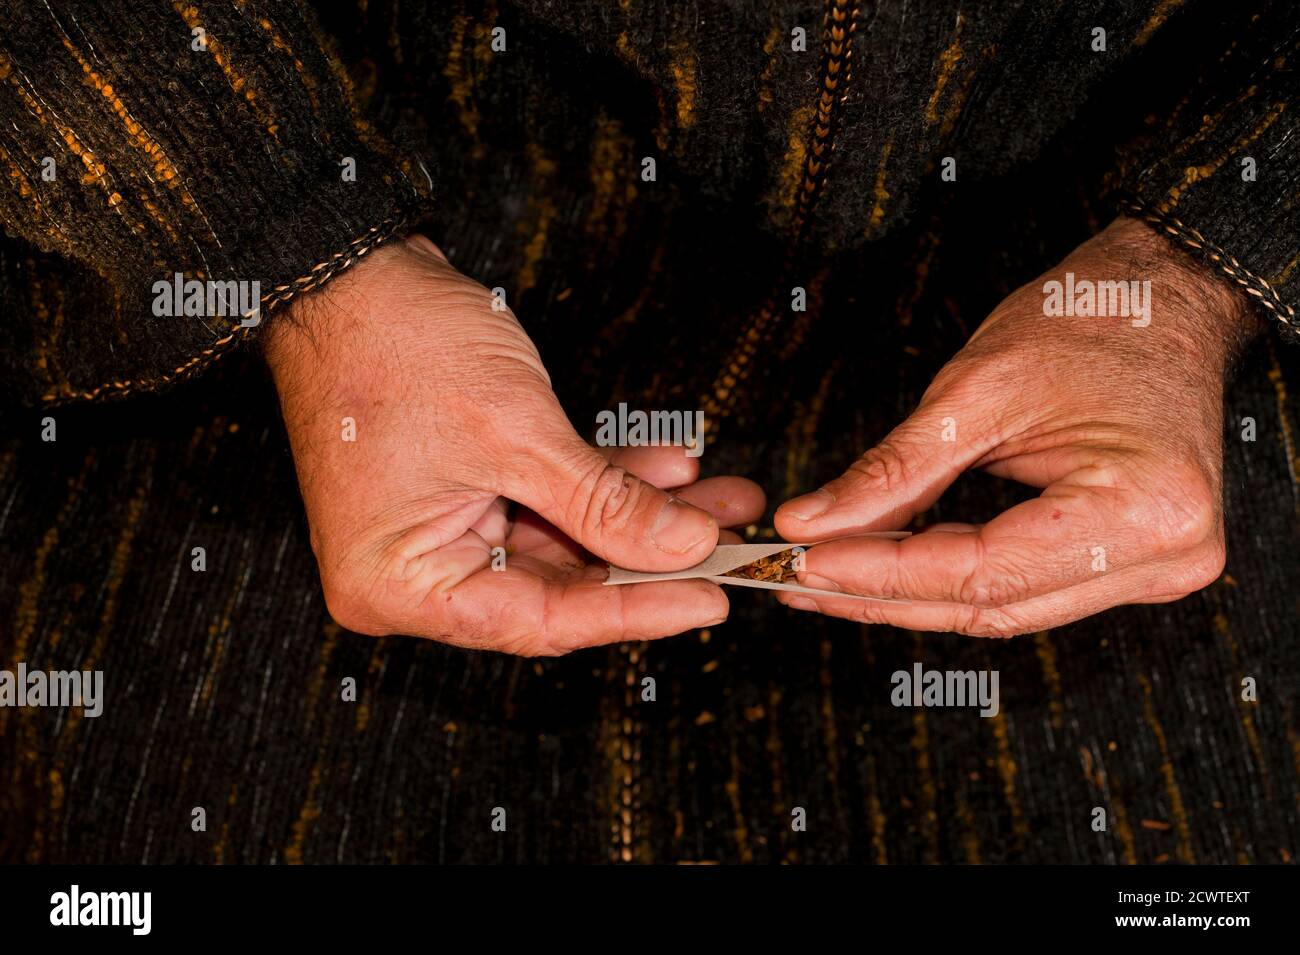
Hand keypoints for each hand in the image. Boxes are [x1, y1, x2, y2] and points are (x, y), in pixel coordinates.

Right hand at [265, 234, 763, 653]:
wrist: (346, 267)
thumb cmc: (393, 343)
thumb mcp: (516, 432)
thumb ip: (604, 503)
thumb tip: (683, 548)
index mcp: (399, 584)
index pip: (540, 623)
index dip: (634, 612)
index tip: (709, 600)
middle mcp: (413, 571)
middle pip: (556, 588)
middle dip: (649, 557)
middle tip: (727, 545)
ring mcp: (437, 529)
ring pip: (562, 543)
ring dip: (637, 516)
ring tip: (716, 499)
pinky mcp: (460, 491)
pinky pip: (544, 502)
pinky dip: (600, 484)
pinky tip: (666, 468)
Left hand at [774, 216, 1257, 635]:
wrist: (1166, 299)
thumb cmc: (1096, 319)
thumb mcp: (978, 390)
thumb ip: (893, 472)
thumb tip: (812, 523)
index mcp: (1144, 508)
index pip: (983, 571)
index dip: (881, 573)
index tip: (806, 561)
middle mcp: (1164, 555)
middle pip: (991, 605)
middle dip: (883, 594)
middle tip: (798, 578)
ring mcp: (1156, 567)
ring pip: (1003, 609)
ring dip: (909, 596)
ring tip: (827, 576)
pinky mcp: (1132, 563)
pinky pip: (1025, 590)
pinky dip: (951, 580)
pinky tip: (887, 567)